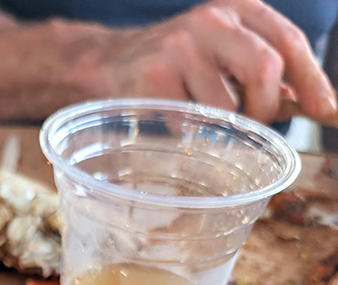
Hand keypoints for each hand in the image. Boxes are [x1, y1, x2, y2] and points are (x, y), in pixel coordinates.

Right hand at [103, 0, 335, 122]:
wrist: (109, 63)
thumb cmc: (176, 65)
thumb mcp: (225, 55)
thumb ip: (264, 76)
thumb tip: (309, 104)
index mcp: (239, 9)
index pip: (288, 42)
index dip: (312, 80)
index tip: (327, 111)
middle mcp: (213, 20)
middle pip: (267, 66)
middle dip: (267, 108)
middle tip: (256, 125)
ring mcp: (182, 46)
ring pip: (227, 106)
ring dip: (222, 127)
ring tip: (203, 120)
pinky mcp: (155, 75)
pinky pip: (191, 122)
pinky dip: (189, 131)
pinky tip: (174, 118)